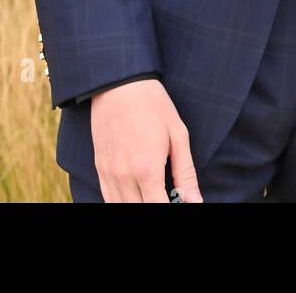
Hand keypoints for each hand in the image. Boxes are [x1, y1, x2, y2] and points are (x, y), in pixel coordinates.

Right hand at [90, 78, 202, 202]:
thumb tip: (195, 201)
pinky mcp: (99, 168)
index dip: (172, 210)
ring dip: (138, 205)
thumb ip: (186, 173)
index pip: (159, 210)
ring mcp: (109, 174)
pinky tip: (135, 196)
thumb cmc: (153, 106)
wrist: (119, 84)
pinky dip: (121, 203)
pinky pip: (108, 199)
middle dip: (155, 206)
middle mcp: (124, 176)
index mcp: (147, 170)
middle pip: (139, 211)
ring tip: (153, 195)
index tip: (179, 203)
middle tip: (168, 196)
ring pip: (122, 208)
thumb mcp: (178, 135)